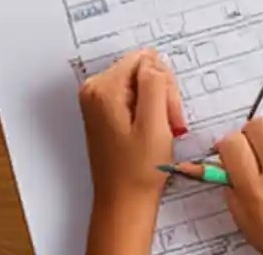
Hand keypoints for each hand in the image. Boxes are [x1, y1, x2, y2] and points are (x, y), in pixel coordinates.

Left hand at [79, 50, 186, 203]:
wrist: (124, 201)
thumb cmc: (138, 170)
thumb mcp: (155, 123)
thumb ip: (155, 84)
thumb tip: (153, 61)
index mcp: (104, 89)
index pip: (146, 60)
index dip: (164, 84)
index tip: (167, 113)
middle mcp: (95, 89)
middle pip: (142, 68)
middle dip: (162, 94)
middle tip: (167, 124)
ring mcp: (98, 100)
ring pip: (142, 81)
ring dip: (158, 103)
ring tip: (160, 131)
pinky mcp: (104, 109)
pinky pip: (134, 94)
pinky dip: (148, 110)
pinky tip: (151, 131)